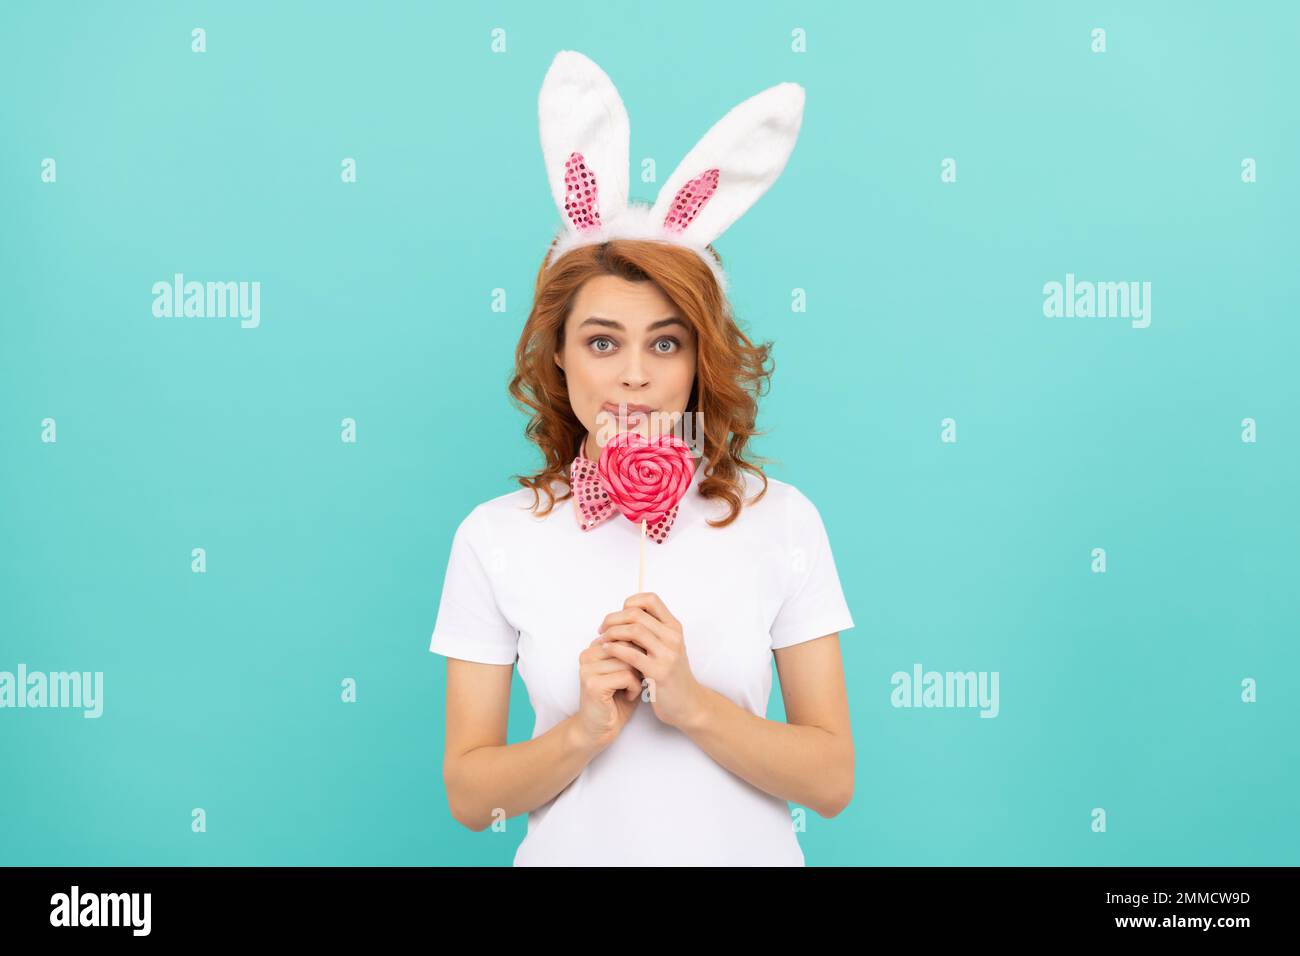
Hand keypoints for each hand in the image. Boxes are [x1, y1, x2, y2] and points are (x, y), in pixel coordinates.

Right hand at [574, 637, 642, 751]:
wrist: (600, 729)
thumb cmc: (617, 700)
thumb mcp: (626, 671)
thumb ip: (631, 652)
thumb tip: (648, 635)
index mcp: (593, 649)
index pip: (624, 636)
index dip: (638, 652)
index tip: (638, 669)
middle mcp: (587, 655)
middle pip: (626, 646)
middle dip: (638, 664)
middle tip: (636, 680)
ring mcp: (588, 670)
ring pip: (627, 661)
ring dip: (637, 678)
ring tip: (631, 689)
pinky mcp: (593, 684)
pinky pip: (626, 676)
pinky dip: (634, 688)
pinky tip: (628, 696)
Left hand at [598, 592, 704, 729]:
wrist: (688, 704)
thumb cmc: (672, 675)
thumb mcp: (667, 647)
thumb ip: (651, 632)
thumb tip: (623, 617)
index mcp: (674, 627)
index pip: (650, 599)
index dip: (630, 602)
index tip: (618, 615)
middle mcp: (673, 637)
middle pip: (637, 613)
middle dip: (613, 618)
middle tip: (602, 628)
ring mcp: (667, 654)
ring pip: (634, 630)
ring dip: (612, 633)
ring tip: (602, 640)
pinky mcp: (659, 672)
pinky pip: (631, 654)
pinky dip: (614, 649)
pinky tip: (606, 650)